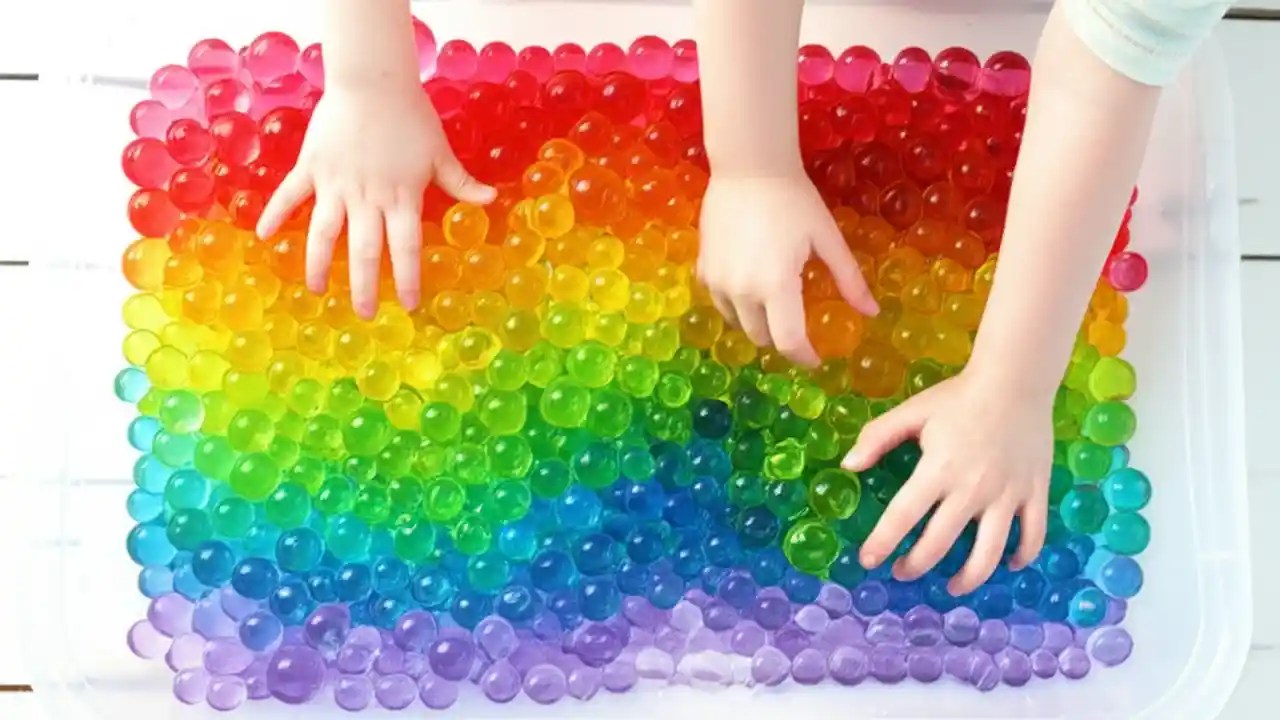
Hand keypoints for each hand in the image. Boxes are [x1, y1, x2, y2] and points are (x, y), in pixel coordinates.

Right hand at [256, 81, 494, 318]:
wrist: (373, 81)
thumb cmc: (411, 116)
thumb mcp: (441, 152)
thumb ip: (461, 183)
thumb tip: (491, 200)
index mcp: (402, 197)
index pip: (406, 248)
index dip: (407, 279)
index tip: (408, 306)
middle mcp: (368, 197)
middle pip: (365, 251)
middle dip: (365, 286)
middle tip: (363, 314)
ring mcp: (336, 184)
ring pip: (325, 233)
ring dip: (319, 264)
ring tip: (317, 290)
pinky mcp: (312, 167)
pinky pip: (290, 195)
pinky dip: (276, 214)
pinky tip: (264, 236)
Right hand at [696, 174, 877, 367]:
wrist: (748, 166)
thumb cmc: (793, 199)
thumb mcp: (827, 238)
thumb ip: (848, 279)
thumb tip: (872, 312)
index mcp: (776, 285)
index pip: (788, 341)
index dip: (804, 357)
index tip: (816, 359)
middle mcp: (742, 291)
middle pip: (762, 337)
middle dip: (782, 339)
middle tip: (798, 327)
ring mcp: (718, 282)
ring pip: (738, 324)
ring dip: (757, 323)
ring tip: (774, 307)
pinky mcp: (704, 269)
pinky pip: (720, 302)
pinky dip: (736, 305)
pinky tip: (750, 287)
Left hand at [842, 371, 1052, 595]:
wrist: (1015, 381)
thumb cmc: (958, 397)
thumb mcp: (912, 412)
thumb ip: (877, 438)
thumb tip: (849, 465)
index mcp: (938, 470)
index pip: (902, 517)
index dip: (882, 542)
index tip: (868, 560)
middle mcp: (972, 489)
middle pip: (940, 543)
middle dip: (916, 565)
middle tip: (903, 571)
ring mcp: (1007, 495)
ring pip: (989, 553)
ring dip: (968, 577)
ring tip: (953, 587)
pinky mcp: (1035, 492)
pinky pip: (1032, 535)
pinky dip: (1021, 556)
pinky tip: (1007, 564)